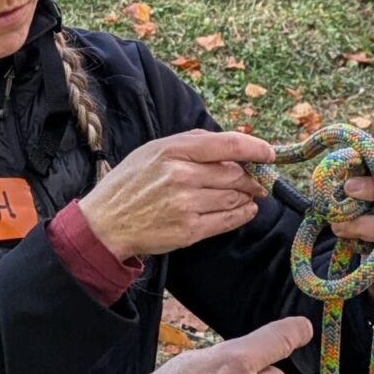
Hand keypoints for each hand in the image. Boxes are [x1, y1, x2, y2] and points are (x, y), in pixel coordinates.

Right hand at [75, 130, 273, 260]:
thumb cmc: (128, 184)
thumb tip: (228, 145)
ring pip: (234, 197)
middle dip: (251, 177)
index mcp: (172, 150)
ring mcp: (186, 205)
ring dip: (247, 196)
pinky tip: (245, 210)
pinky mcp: (189, 231)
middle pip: (235, 173)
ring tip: (249, 195)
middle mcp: (181, 176)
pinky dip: (242, 214)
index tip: (269, 153)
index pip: (227, 144)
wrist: (104, 224)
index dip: (256, 148)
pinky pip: (227, 221)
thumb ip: (190, 143)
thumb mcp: (151, 150)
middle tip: (257, 180)